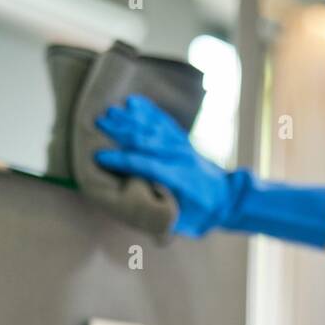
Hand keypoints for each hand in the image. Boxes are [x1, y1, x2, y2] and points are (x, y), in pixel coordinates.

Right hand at [95, 95, 233, 236]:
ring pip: (153, 127)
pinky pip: (163, 122)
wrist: (226, 198)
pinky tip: (133, 102)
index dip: (123, 160)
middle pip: (147, 140)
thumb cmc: (200, 214)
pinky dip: (148, 111)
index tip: (101, 157)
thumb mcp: (184, 222)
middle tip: (98, 123)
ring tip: (109, 112)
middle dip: (122, 131)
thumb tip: (140, 214)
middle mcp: (179, 158)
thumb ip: (164, 217)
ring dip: (130, 119)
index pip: (146, 165)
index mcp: (178, 178)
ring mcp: (182, 146)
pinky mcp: (182, 141)